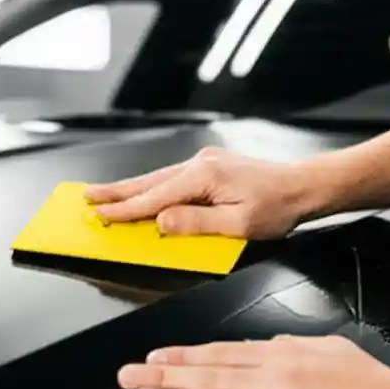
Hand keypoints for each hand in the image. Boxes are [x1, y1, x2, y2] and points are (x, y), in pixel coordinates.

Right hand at [84, 147, 308, 238]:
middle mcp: (199, 164)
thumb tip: (161, 222)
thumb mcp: (237, 225)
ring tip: (105, 195)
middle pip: (149, 182)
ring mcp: (204, 163)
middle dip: (116, 192)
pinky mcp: (210, 167)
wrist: (302, 187)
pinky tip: (143, 193)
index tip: (100, 215)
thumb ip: (196, 224)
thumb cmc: (276, 207)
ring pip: (158, 178)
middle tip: (87, 197)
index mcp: (203, 177)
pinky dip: (152, 187)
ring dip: (131, 189)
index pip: (155, 199)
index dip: (125, 210)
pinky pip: (172, 179)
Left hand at [117, 335, 389, 388]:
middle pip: (209, 376)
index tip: (155, 357)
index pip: (222, 354)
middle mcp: (277, 379)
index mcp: (285, 355)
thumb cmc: (376, 387)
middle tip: (130, 375)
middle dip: (164, 376)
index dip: (184, 357)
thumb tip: (268, 345)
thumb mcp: (331, 348)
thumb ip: (294, 346)